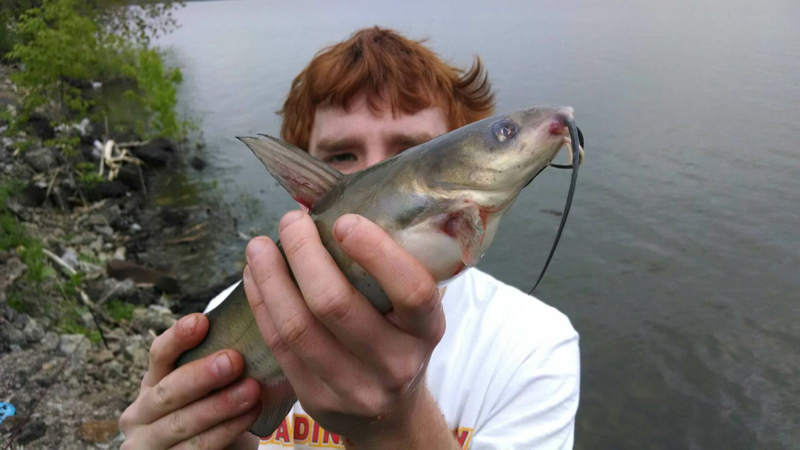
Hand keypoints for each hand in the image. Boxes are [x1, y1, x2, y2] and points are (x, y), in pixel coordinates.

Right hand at [119, 313, 261, 448]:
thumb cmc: (214, 414)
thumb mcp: (208, 389)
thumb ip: (219, 366)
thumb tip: (255, 333)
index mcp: (152, 384)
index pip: (158, 356)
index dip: (177, 338)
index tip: (202, 321)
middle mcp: (140, 415)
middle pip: (167, 392)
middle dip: (201, 375)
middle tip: (234, 360)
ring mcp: (149, 445)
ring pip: (181, 424)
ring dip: (219, 406)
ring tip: (252, 390)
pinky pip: (197, 448)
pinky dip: (226, 431)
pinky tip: (249, 415)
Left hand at [243, 211, 458, 448]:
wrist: (391, 414)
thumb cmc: (400, 340)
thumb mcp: (414, 310)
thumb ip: (391, 266)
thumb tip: (335, 201)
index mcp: (428, 331)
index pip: (411, 290)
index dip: (376, 251)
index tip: (343, 220)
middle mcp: (396, 363)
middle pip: (336, 304)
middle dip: (303, 253)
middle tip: (291, 221)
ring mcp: (355, 388)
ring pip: (298, 327)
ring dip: (270, 277)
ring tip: (259, 245)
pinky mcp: (317, 401)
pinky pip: (279, 347)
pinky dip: (261, 304)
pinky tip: (255, 277)